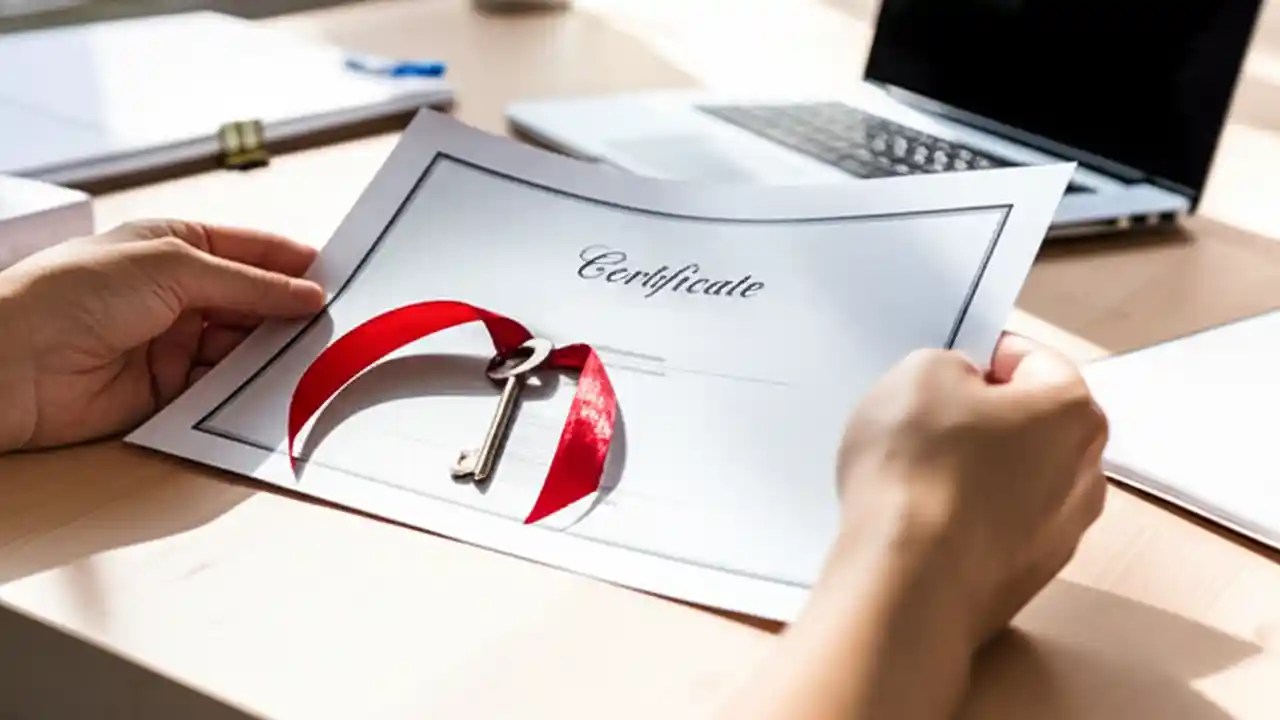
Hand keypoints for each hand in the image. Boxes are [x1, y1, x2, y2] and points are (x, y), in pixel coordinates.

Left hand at [0, 220, 324, 451]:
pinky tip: (279, 385)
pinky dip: (250, 388)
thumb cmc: (73, 293)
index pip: (249, 251)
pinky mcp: (168, 392)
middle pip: (253, 302)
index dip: (292, 262)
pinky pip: (223, 388)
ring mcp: (173, 343)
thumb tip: (306, 293)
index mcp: (173, 246)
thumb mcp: (173, 267)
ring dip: (275, 351)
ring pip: (243, 347)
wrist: (12, 363)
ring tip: (317, 353)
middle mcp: (176, 294)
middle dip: (290, 310)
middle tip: (337, 321)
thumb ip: (247, 284)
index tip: (337, 275)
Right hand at [836, 334, 1107, 646]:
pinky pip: (998, 528)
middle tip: (925, 425)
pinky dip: (967, 520)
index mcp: (1073, 409)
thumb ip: (951, 365)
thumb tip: (960, 390)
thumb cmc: (918, 470)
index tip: (943, 373)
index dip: (980, 357)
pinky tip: (923, 524)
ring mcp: (1063, 533)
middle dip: (981, 419)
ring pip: (1015, 479)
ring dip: (976, 472)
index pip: (1030, 360)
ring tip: (917, 479)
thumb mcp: (918, 373)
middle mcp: (1086, 472)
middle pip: (1029, 424)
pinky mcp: (1028, 578)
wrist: (906, 582)